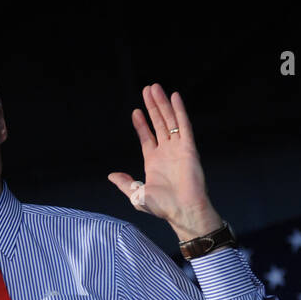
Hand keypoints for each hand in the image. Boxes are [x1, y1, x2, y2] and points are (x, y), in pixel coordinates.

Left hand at [108, 83, 222, 242]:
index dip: (141, 124)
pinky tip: (174, 97)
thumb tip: (112, 175)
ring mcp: (178, 148)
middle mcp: (166, 152)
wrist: (182, 211)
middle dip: (152, 107)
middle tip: (147, 89)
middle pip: (158, 123)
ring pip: (169, 120)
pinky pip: (184, 125)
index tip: (136, 111)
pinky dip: (179, 111)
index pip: (147, 137)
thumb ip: (125, 183)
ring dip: (162, 104)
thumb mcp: (137, 195)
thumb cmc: (162, 207)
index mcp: (154, 161)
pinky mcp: (188, 147)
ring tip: (155, 88)